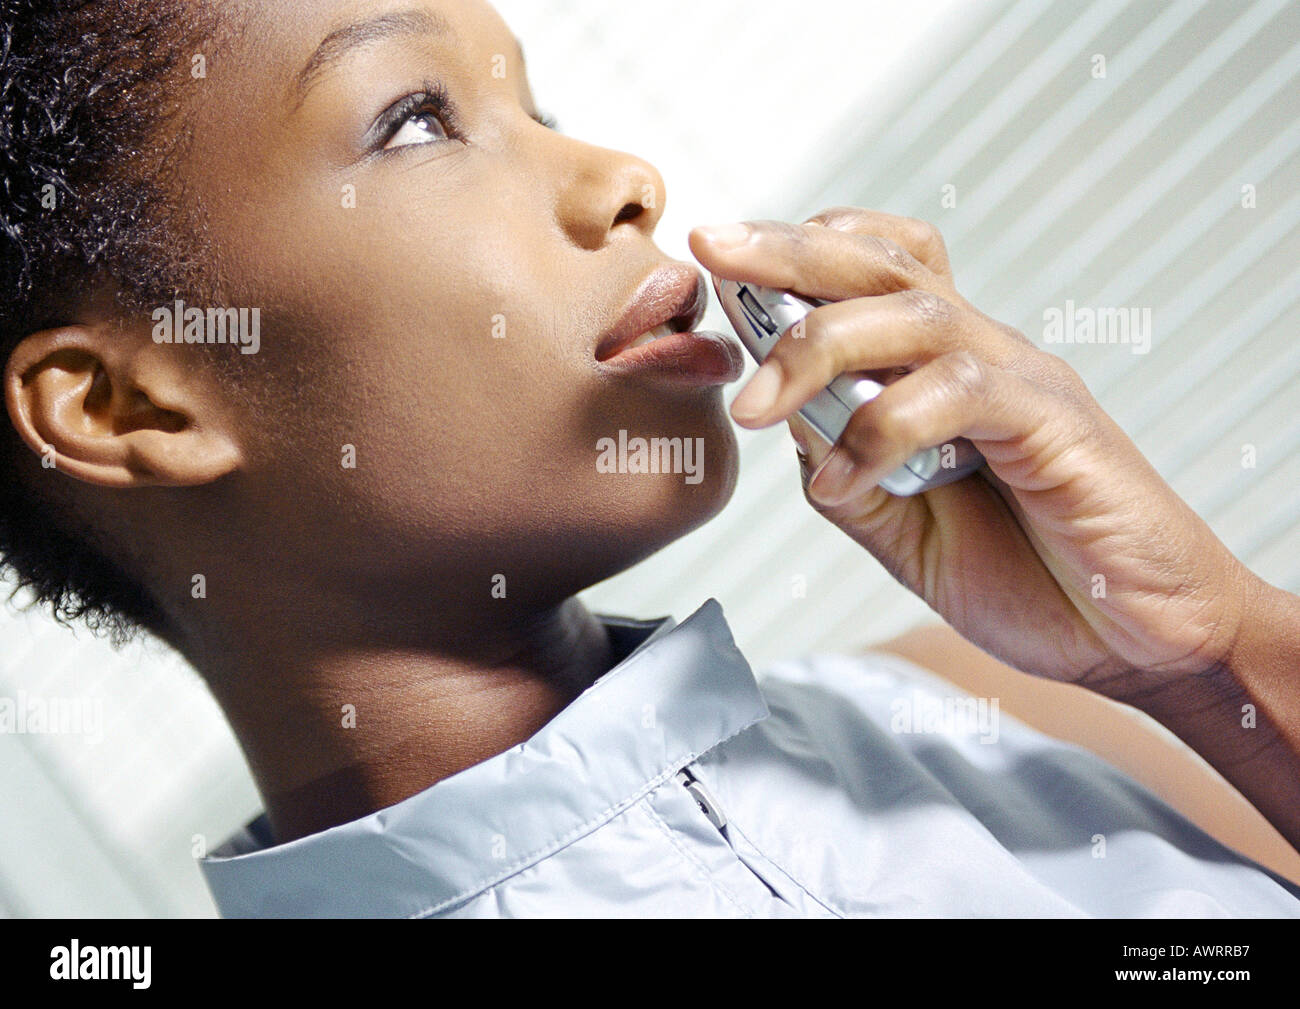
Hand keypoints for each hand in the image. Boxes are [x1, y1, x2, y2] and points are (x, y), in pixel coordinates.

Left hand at [688, 208, 1262, 689]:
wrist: (1139, 638)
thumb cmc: (1029, 578)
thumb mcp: (904, 531)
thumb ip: (849, 476)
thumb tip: (785, 427)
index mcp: (944, 369)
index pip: (877, 270)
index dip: (799, 257)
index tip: (722, 264)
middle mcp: (980, 355)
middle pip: (881, 264)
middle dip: (788, 251)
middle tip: (712, 247)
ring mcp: (1018, 380)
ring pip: (910, 314)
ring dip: (815, 349)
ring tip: (753, 407)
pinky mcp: (1050, 419)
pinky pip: (953, 394)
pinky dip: (881, 433)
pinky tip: (842, 484)